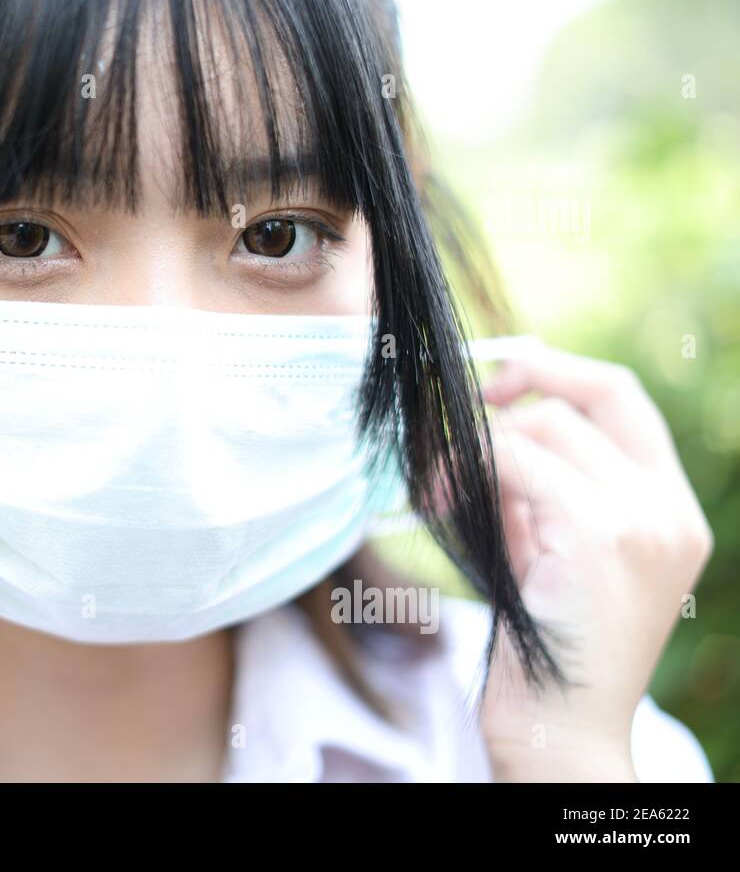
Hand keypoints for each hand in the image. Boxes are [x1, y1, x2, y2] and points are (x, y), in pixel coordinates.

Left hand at [473, 346, 712, 780]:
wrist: (562, 735)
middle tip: (449, 427)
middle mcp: (668, 509)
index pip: (621, 397)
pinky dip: (467, 469)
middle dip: (504, 401)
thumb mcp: (549, 551)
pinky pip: (518, 462)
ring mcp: (642, 521)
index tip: (496, 379)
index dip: (555, 370)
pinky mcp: (599, 538)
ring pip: (542, 427)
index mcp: (669, 508)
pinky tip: (437, 499)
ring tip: (435, 491)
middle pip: (578, 401)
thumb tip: (482, 424)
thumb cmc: (544, 649)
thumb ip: (535, 489)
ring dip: (472, 449)